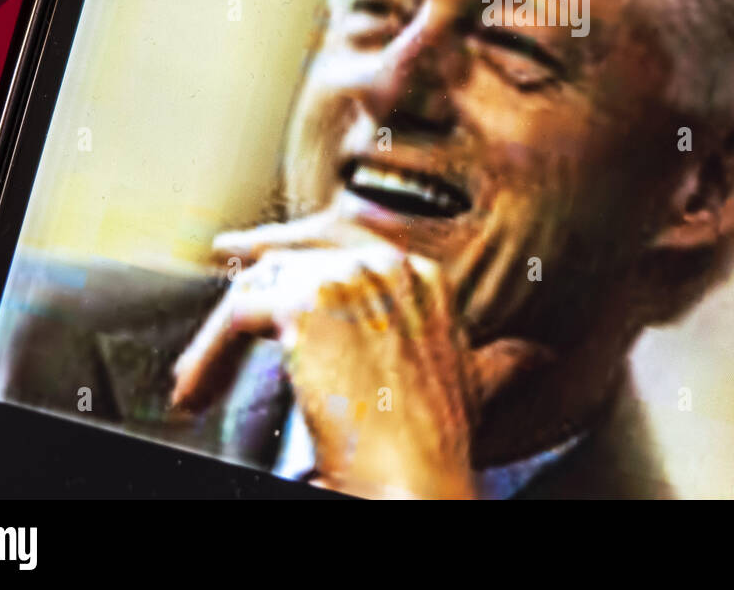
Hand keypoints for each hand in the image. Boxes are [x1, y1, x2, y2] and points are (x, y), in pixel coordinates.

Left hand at [170, 212, 476, 498]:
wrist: (418, 479)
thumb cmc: (440, 449)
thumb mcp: (474, 391)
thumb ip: (500, 361)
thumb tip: (537, 354)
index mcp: (424, 280)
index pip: (340, 254)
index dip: (291, 270)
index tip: (255, 282)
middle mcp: (388, 267)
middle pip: (293, 263)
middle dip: (248, 293)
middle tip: (216, 336)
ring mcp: (349, 279)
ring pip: (258, 286)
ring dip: (220, 339)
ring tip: (201, 382)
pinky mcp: (307, 302)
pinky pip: (236, 314)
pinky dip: (208, 356)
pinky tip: (197, 391)